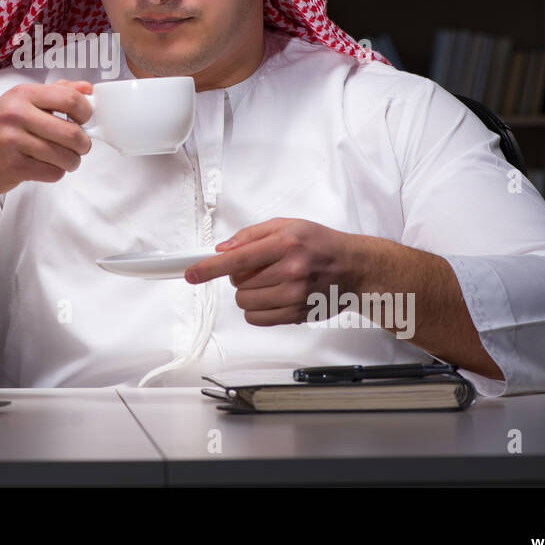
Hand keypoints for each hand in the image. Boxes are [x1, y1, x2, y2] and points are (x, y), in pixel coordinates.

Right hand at [0, 79, 93, 197]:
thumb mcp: (18, 102)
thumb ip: (54, 92)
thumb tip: (87, 89)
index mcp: (21, 95)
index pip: (70, 99)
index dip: (85, 112)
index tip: (83, 120)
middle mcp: (16, 115)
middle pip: (72, 132)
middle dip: (83, 144)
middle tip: (79, 147)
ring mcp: (13, 141)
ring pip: (65, 156)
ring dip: (71, 162)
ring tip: (63, 159)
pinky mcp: (14, 166)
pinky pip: (53, 172)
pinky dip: (56, 173)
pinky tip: (45, 167)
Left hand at [183, 218, 362, 325]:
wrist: (353, 267)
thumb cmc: (320, 244)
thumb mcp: (287, 226)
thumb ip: (251, 235)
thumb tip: (222, 249)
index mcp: (285, 244)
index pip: (238, 258)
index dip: (210, 268)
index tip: (192, 274)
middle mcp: (290, 271)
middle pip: (238, 283)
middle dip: (240, 276)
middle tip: (260, 267)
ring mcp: (294, 296)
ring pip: (244, 303)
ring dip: (248, 293)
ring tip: (269, 282)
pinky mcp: (296, 315)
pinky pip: (257, 319)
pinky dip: (256, 309)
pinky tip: (272, 297)